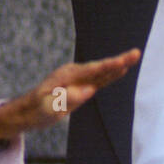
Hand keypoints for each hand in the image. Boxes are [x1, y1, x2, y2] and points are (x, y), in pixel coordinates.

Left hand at [0, 49, 141, 141]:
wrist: (27, 111)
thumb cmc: (36, 110)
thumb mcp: (49, 107)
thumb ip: (67, 98)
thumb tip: (89, 90)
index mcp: (68, 77)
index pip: (93, 71)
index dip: (110, 66)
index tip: (123, 61)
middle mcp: (74, 74)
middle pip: (100, 67)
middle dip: (119, 61)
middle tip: (137, 53)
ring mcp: (78, 79)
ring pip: (102, 72)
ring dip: (118, 65)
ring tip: (134, 57)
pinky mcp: (80, 86)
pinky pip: (99, 79)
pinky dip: (111, 73)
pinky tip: (121, 69)